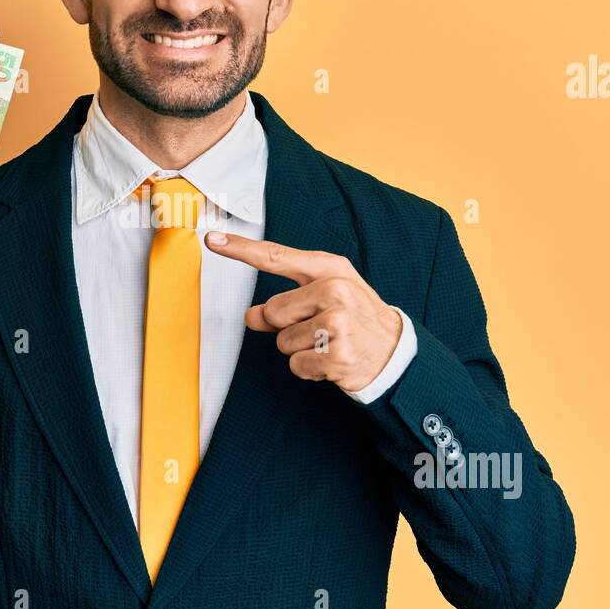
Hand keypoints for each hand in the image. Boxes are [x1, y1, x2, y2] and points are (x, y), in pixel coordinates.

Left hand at [205, 232, 401, 392]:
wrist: (395, 352)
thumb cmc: (356, 320)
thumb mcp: (327, 300)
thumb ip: (287, 303)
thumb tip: (250, 315)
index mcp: (331, 269)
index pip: (277, 257)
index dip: (241, 249)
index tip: (213, 240)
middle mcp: (335, 290)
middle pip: (273, 311)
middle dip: (285, 326)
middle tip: (317, 329)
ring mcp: (338, 322)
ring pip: (282, 342)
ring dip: (299, 350)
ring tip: (328, 344)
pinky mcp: (338, 354)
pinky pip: (296, 365)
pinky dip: (309, 369)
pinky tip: (331, 361)